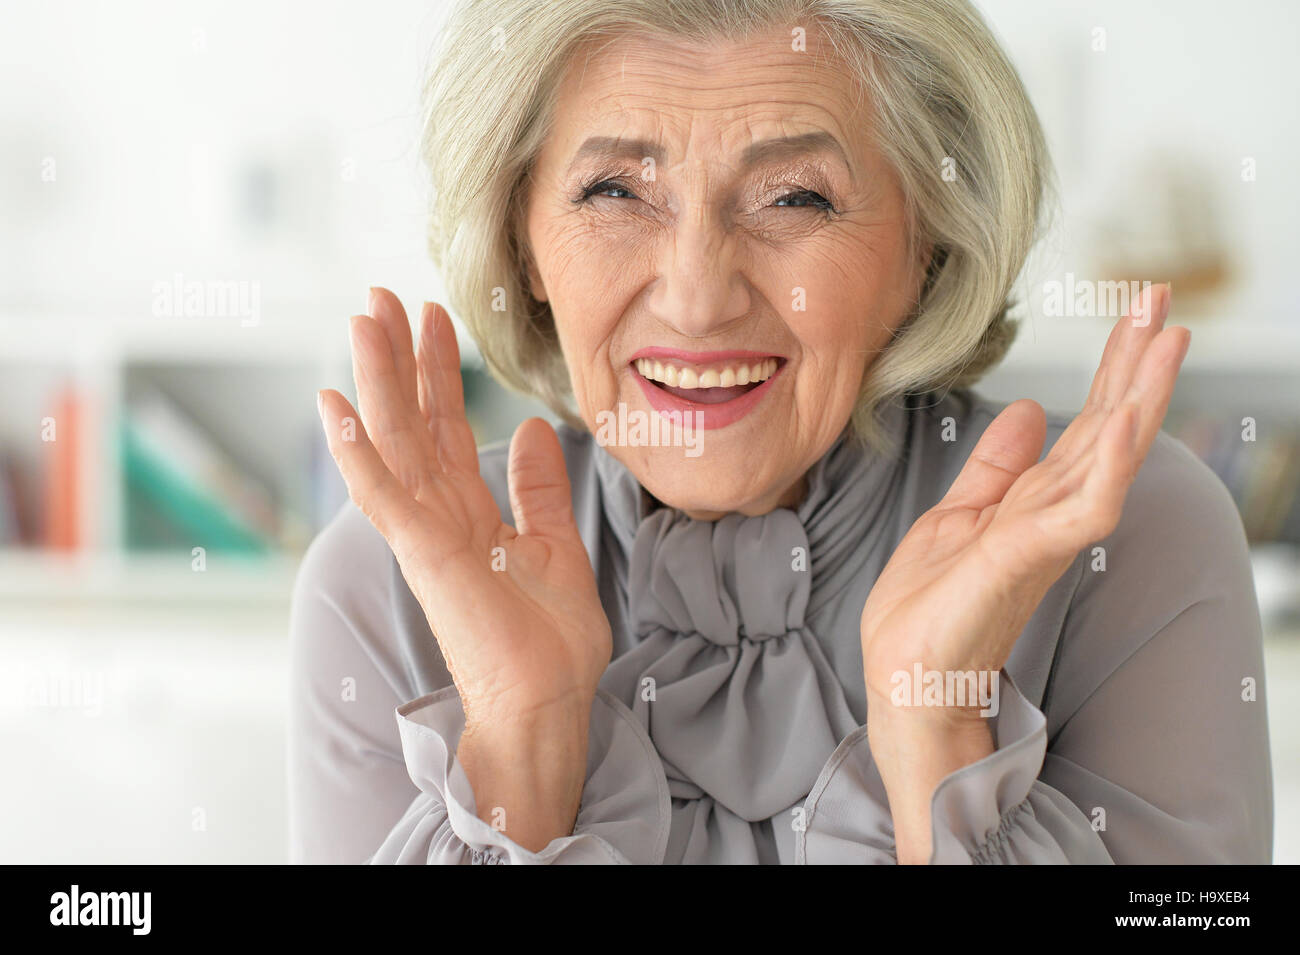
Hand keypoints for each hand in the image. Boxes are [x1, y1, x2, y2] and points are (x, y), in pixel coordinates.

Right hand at [317, 288, 611, 849]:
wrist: (547, 702)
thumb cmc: (547, 640)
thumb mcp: (554, 545)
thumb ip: (539, 489)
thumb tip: (534, 430)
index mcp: (469, 514)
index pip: (446, 428)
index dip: (439, 372)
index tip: (435, 316)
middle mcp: (439, 516)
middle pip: (412, 422)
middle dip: (398, 358)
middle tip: (381, 297)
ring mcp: (426, 535)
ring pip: (392, 442)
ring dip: (376, 380)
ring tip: (363, 320)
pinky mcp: (424, 555)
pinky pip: (382, 495)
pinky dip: (357, 451)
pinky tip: (335, 405)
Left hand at [859, 283, 1186, 860]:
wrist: (906, 679)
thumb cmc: (930, 611)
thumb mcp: (957, 517)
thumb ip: (996, 469)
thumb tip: (1029, 412)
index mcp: (1033, 501)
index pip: (1083, 424)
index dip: (1112, 370)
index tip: (1137, 312)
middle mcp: (1050, 515)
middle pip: (1104, 428)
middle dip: (1134, 365)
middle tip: (1163, 300)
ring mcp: (1042, 538)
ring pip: (1104, 458)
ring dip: (1136, 399)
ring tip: (1165, 341)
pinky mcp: (1022, 560)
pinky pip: (1077, 509)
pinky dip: (1104, 466)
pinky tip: (1125, 424)